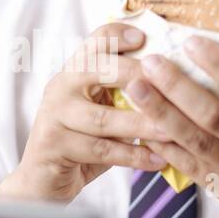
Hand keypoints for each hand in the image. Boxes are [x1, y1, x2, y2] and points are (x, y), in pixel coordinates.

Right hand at [0, 23, 171, 202]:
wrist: (44, 181)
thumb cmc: (85, 142)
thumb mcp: (105, 112)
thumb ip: (127, 95)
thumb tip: (174, 83)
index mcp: (75, 70)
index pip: (96, 41)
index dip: (119, 36)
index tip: (145, 38)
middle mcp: (61, 86)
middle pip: (100, 69)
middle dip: (140, 76)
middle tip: (172, 86)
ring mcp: (54, 115)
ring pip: (103, 117)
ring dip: (142, 124)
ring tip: (173, 131)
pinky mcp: (53, 144)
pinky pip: (100, 150)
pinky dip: (133, 156)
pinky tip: (158, 160)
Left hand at [124, 35, 218, 217]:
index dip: (217, 64)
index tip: (190, 41)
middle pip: (212, 113)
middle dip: (176, 86)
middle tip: (148, 62)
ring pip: (195, 141)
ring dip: (161, 114)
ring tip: (136, 90)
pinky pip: (194, 169)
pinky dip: (168, 149)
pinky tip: (145, 131)